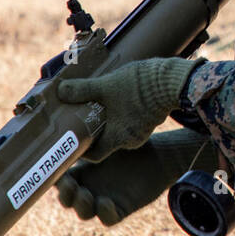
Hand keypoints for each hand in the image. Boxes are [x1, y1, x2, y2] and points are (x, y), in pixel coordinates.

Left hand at [56, 57, 201, 161]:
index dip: (81, 149)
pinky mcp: (150, 119)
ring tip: (96, 105)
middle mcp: (131, 140)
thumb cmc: (140, 86)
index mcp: (118, 138)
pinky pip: (130, 121)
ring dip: (108, 121)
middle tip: (79, 118)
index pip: (94, 155)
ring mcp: (142, 130)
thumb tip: (60, 91)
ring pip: (118, 130)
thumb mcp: (106, 86)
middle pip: (106, 142)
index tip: (71, 139)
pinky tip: (116, 100)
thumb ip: (82, 90)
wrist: (173, 80)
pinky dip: (121, 114)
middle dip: (93, 131)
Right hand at [56, 128, 214, 225]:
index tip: (50, 171)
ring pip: (84, 212)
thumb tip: (71, 99)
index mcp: (83, 170)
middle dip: (65, 195)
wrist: (160, 155)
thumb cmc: (133, 141)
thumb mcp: (110, 133)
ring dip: (81, 205)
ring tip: (85, 193)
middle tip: (69, 184)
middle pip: (68, 200)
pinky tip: (105, 202)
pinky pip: (108, 218)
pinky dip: (105, 213)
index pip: (59, 180)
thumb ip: (91, 125)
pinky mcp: (121, 208)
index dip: (52, 179)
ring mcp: (104, 199)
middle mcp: (91, 187)